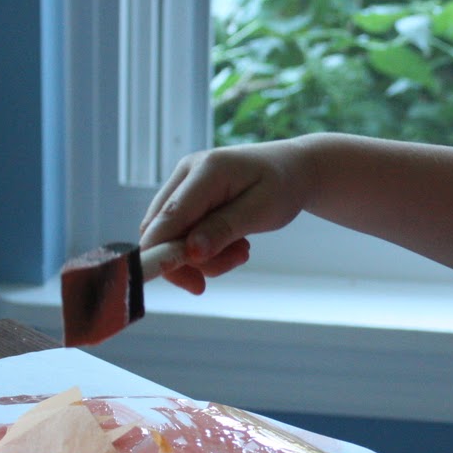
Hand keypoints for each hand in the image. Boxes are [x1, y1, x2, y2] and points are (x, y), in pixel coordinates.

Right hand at [137, 140, 312, 292]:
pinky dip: (204, 246)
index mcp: (206, 170)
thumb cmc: (282, 185)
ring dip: (203, 254)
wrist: (292, 168)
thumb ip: (225, 229)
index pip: (169, 217)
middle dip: (192, 259)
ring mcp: (183, 183)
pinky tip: (233, 242)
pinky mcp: (186, 196)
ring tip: (242, 250)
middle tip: (235, 261)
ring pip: (169, 235)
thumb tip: (191, 252)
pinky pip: (181, 232)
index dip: (165, 253)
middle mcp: (186, 172)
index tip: (191, 284)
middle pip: (160, 229)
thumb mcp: (262, 210)